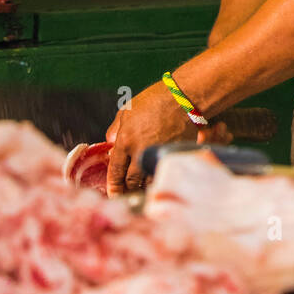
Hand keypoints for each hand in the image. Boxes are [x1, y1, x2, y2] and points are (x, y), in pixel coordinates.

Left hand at [105, 81, 195, 195]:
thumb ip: (115, 130)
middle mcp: (140, 152)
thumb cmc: (155, 100)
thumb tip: (109, 146)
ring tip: (141, 187)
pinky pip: (161, 174)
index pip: (115, 170)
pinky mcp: (172, 158)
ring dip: (143, 186)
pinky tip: (156, 176)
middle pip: (131, 181)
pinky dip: (157, 178)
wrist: (184, 98)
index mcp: (125, 140)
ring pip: (147, 181)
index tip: (113, 194)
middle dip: (127, 189)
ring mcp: (157, 157)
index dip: (113, 186)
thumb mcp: (127, 110)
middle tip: (126, 194)